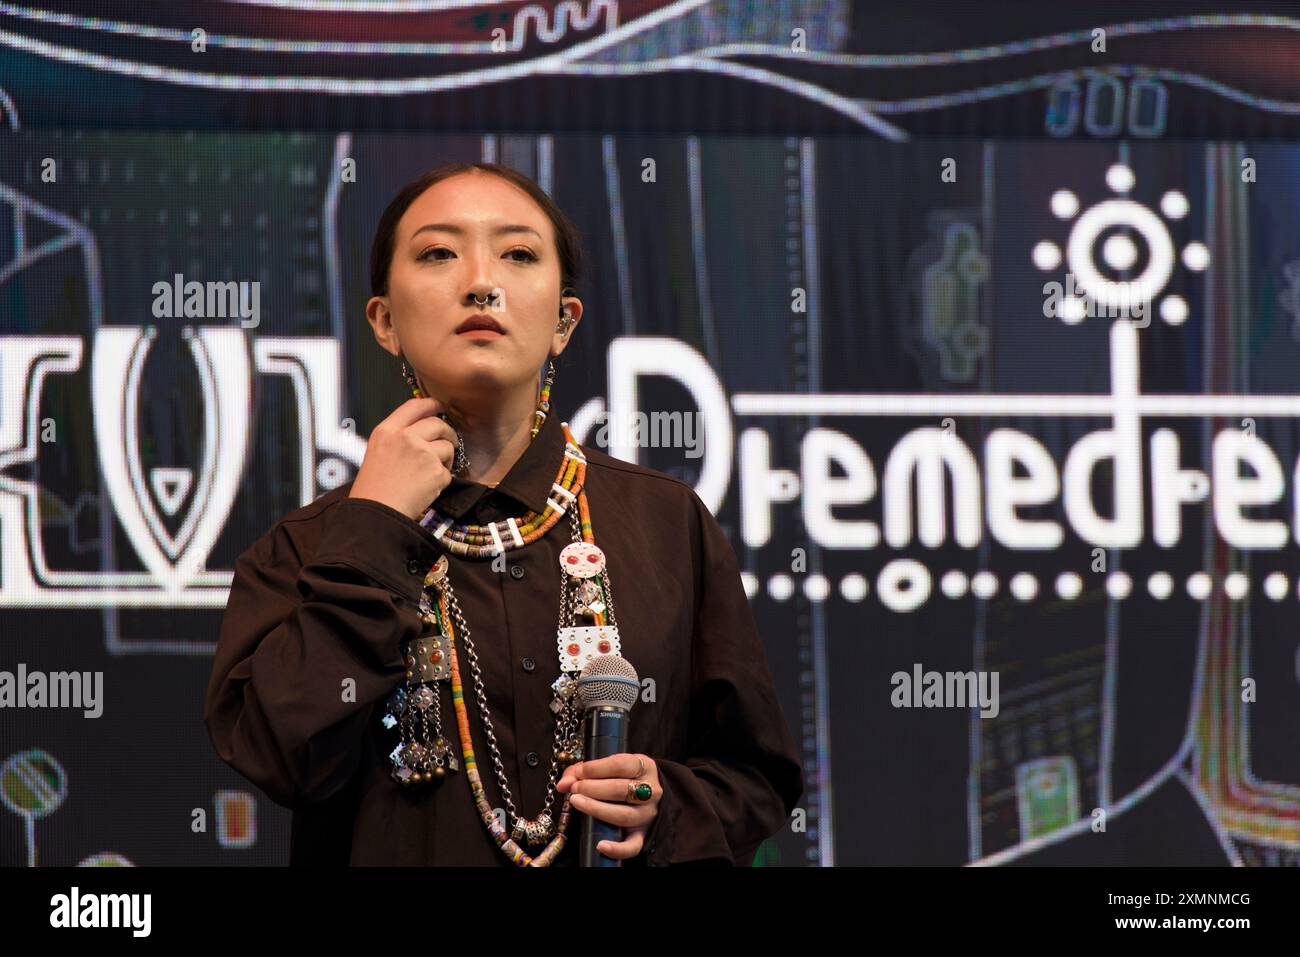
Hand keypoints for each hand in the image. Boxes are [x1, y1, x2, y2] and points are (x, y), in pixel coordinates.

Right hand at [349, 397, 457, 519]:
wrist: (377, 512)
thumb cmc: (374, 488)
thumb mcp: (377, 451)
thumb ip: (398, 437)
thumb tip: (424, 430)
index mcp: (387, 430)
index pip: (415, 406)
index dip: (432, 404)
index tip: (441, 407)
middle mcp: (405, 437)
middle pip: (438, 423)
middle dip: (448, 432)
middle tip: (450, 441)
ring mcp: (423, 453)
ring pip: (448, 447)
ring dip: (447, 458)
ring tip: (433, 471)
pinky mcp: (436, 472)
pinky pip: (449, 472)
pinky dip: (442, 480)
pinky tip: (427, 487)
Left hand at [556, 753, 660, 859]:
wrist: (648, 795)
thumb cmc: (623, 777)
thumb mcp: (609, 767)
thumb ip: (583, 771)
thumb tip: (564, 784)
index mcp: (645, 767)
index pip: (620, 765)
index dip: (595, 769)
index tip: (578, 773)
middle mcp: (650, 791)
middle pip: (620, 790)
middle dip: (591, 788)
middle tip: (574, 788)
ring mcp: (647, 814)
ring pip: (623, 815)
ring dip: (595, 809)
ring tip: (576, 802)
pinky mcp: (643, 834)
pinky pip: (633, 846)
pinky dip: (617, 848)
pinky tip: (600, 845)